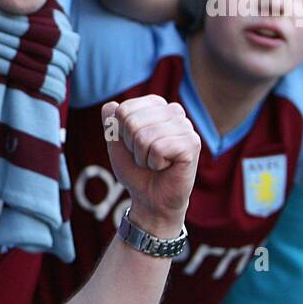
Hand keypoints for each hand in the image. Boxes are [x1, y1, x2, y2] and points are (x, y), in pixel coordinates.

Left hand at [101, 96, 199, 239]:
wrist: (152, 198)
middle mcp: (173, 111)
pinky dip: (155, 163)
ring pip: (144, 136)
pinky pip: (158, 148)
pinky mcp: (192, 143)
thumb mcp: (116, 144)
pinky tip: (166, 166)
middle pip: (132, 122)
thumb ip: (111, 122)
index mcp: (155, 105)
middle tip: (145, 156)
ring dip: (143, 157)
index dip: (121, 134)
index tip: (133, 146)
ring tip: (155, 162)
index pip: (123, 110)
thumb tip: (110, 106)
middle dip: (131, 146)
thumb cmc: (136, 169)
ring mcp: (185, 126)